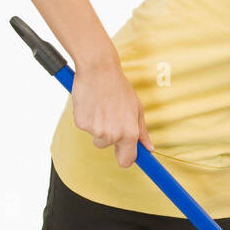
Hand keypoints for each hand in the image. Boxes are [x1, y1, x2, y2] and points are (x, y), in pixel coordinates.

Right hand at [72, 53, 154, 167]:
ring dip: (96, 126)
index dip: (125, 159)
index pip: (126, 160)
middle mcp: (113, 135)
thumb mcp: (136, 108)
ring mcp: (96, 130)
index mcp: (129, 132)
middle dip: (108, 136)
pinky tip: (91, 103)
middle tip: (109, 114)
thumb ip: (142, 131)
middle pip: (106, 147)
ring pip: (95, 136)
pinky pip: (83, 127)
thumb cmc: (118, 86)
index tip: (125, 159)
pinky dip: (86, 117)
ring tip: (101, 106)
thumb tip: (148, 147)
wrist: (99, 69)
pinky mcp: (81, 123)